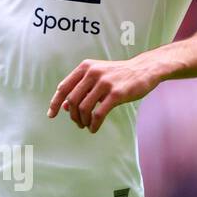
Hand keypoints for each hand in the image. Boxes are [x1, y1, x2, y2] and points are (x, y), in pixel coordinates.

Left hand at [47, 55, 164, 132]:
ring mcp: (105, 83)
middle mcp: (93, 73)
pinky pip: (98, 114)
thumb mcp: (98, 76)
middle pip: (72, 100)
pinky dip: (93, 124)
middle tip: (79, 123)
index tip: (51, 115)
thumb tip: (65, 106)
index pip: (63, 87)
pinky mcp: (116, 94)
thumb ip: (81, 88)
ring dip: (83, 121)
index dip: (55, 103)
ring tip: (87, 126)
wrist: (144, 69)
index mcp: (86, 67)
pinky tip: (94, 128)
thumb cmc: (119, 75)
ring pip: (84, 108)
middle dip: (73, 116)